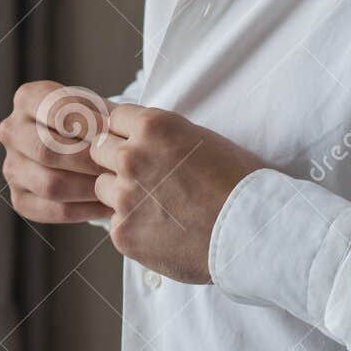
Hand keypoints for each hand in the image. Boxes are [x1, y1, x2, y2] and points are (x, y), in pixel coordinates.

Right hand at [0, 80, 113, 224]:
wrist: (79, 144)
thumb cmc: (92, 122)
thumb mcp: (99, 109)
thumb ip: (108, 116)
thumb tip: (124, 135)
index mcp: (27, 98)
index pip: (56, 111)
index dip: (90, 125)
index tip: (117, 136)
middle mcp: (11, 131)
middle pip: (46, 150)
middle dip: (88, 161)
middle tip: (119, 168)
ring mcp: (11, 166)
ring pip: (49, 184)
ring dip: (88, 189)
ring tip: (117, 188)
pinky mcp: (19, 197)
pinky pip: (51, 210)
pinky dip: (84, 210)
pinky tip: (107, 206)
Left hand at [88, 103, 262, 282]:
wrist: (251, 230)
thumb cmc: (237, 182)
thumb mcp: (201, 139)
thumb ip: (162, 136)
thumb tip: (136, 136)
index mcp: (153, 127)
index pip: (115, 118)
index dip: (126, 132)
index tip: (135, 144)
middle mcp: (132, 157)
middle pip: (99, 150)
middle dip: (115, 160)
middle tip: (144, 176)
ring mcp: (125, 197)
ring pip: (103, 188)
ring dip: (121, 194)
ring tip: (157, 205)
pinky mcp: (123, 232)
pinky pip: (116, 223)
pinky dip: (134, 227)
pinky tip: (163, 230)